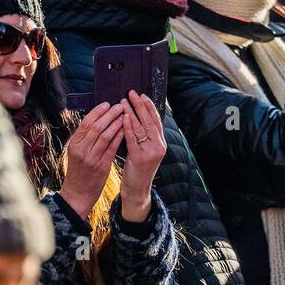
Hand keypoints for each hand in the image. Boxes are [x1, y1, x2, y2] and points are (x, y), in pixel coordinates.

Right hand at [60, 102, 124, 220]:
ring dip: (117, 123)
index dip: (97, 112)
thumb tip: (98, 118)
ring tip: (125, 114)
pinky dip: (119, 137)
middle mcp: (81, 150)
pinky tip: (126, 129)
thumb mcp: (77, 152)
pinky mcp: (102, 166)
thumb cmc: (79, 170)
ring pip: (106, 136)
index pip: (86, 123)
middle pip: (96, 127)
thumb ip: (85, 138)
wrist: (78, 193)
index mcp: (74, 144)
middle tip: (120, 106)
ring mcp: (91, 158)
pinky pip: (112, 148)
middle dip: (109, 114)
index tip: (107, 104)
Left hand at [118, 91, 165, 221]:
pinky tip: (124, 117)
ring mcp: (151, 151)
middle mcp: (159, 145)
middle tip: (133, 92)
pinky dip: (128, 126)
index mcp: (160, 143)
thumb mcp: (144, 153)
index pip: (156, 120)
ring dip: (132, 112)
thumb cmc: (138, 171)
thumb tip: (136, 120)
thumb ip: (144, 139)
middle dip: (141, 105)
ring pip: (141, 127)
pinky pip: (133, 138)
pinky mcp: (140, 157)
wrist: (137, 192)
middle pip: (150, 120)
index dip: (150, 107)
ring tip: (124, 101)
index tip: (143, 95)